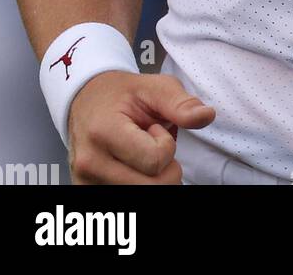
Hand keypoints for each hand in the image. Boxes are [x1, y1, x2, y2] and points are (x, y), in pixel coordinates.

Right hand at [67, 71, 215, 183]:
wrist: (86, 100)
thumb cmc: (124, 95)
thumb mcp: (155, 87)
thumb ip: (181, 103)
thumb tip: (207, 116)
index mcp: (104, 132)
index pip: (154, 161)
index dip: (166, 145)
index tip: (155, 129)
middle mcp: (90, 163)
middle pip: (152, 188)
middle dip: (165, 169)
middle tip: (152, 145)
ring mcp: (85, 183)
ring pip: (141, 197)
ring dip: (152, 179)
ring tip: (138, 154)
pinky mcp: (86, 193)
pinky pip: (126, 204)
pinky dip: (139, 185)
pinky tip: (131, 167)